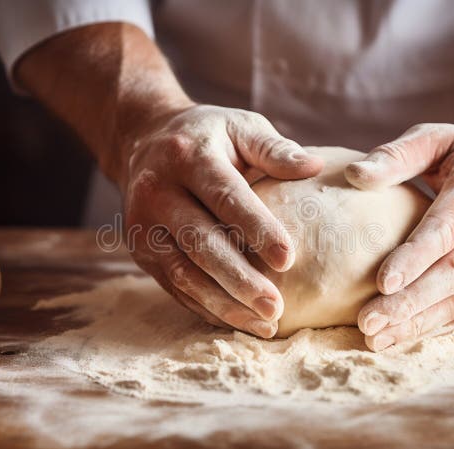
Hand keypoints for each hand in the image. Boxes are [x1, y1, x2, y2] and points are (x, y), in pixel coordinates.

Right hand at [118, 104, 323, 337]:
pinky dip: (207, 307)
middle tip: (276, 307)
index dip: (256, 229)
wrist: (144, 139)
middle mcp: (157, 191)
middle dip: (239, 279)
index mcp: (188, 156)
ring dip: (224, 304)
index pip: (225, 197)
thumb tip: (313, 167)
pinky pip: (174, 286)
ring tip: (265, 324)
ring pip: (184, 273)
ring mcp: (143, 225)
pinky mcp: (140, 251)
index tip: (288, 259)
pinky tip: (239, 320)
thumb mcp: (240, 126)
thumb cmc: (209, 135)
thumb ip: (274, 149)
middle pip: (200, 242)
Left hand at [345, 123, 453, 350]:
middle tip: (368, 322)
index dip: (414, 259)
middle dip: (409, 303)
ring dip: (419, 323)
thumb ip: (395, 155)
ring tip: (378, 338)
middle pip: (453, 274)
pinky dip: (435, 324)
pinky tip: (402, 336)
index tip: (381, 283)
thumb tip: (353, 174)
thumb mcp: (435, 137)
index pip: (444, 231)